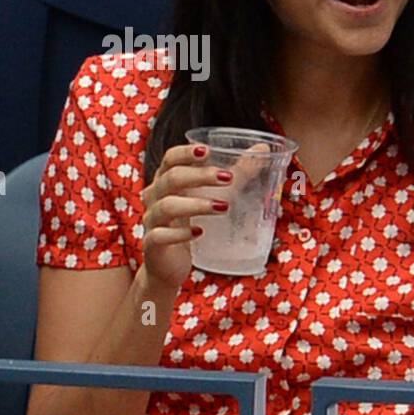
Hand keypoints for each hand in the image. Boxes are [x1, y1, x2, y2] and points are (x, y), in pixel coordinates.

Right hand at [140, 144, 233, 289]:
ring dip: (196, 204)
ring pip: (167, 206)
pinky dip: (180, 234)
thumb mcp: (212, 196)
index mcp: (167, 181)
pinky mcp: (153, 244)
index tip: (207, 151)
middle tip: (229, 178)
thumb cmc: (189, 223)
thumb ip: (236, 174)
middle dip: (200, 176)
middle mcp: (155, 197)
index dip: (186, 153)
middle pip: (171, 178)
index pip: (170, 159)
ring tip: (223, 206)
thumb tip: (262, 149)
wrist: (168, 265)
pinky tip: (199, 232)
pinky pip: (160, 235)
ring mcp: (152, 220)